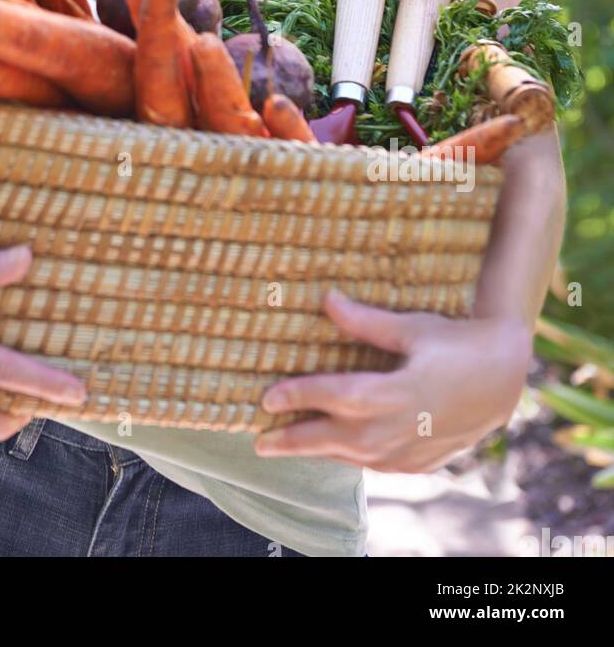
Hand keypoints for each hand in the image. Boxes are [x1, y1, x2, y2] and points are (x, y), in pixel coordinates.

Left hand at [254, 290, 532, 471]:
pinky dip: (348, 458)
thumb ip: (366, 321)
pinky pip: (374, 465)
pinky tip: (331, 451)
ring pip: (353, 457)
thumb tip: (326, 299)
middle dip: (294, 440)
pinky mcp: (420, 462)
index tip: (267, 397)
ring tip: (282, 447)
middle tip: (259, 442)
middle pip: (335, 440)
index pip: (335, 398)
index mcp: (396, 393)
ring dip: (316, 452)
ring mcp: (410, 451)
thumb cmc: (458, 342)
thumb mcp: (412, 327)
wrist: (506, 378)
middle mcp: (399, 429)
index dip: (299, 397)